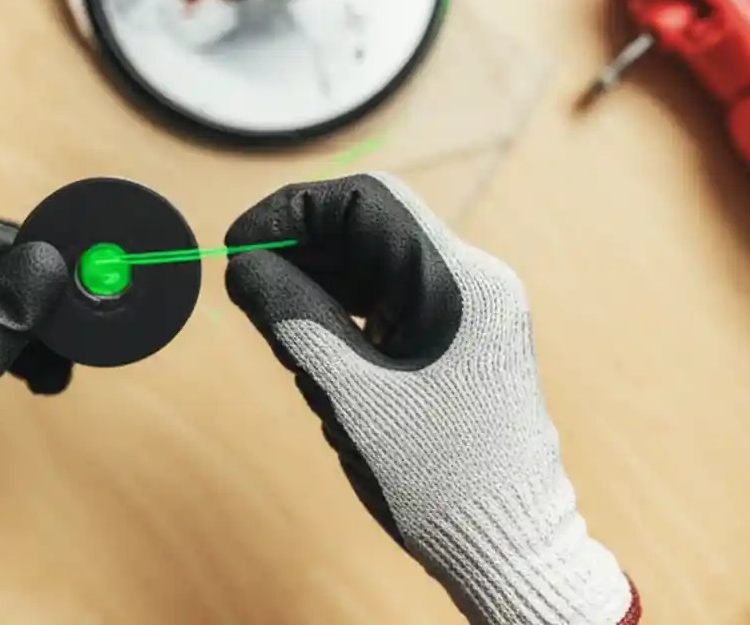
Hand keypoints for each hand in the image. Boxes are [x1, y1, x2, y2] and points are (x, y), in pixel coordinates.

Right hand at [225, 174, 640, 624]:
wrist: (509, 548)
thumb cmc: (440, 479)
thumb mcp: (351, 397)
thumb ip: (292, 321)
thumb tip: (242, 266)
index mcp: (460, 283)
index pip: (366, 201)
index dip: (293, 211)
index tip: (239, 246)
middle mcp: (471, 283)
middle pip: (368, 230)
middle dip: (300, 252)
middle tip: (248, 293)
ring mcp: (467, 312)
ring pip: (373, 267)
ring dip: (317, 288)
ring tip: (284, 342)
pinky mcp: (455, 342)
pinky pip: (386, 304)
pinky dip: (342, 318)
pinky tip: (315, 356)